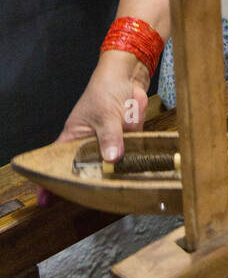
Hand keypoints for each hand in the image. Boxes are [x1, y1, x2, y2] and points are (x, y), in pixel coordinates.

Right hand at [37, 52, 149, 206]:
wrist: (129, 77)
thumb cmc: (106, 90)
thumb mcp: (106, 115)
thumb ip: (110, 137)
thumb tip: (112, 158)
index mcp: (73, 136)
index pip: (57, 160)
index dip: (50, 179)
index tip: (45, 200)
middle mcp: (88, 143)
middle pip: (85, 169)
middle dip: (85, 183)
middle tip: (86, 200)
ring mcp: (108, 144)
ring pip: (108, 166)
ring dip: (111, 177)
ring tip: (109, 195)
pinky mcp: (127, 142)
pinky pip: (128, 159)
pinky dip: (130, 165)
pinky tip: (132, 178)